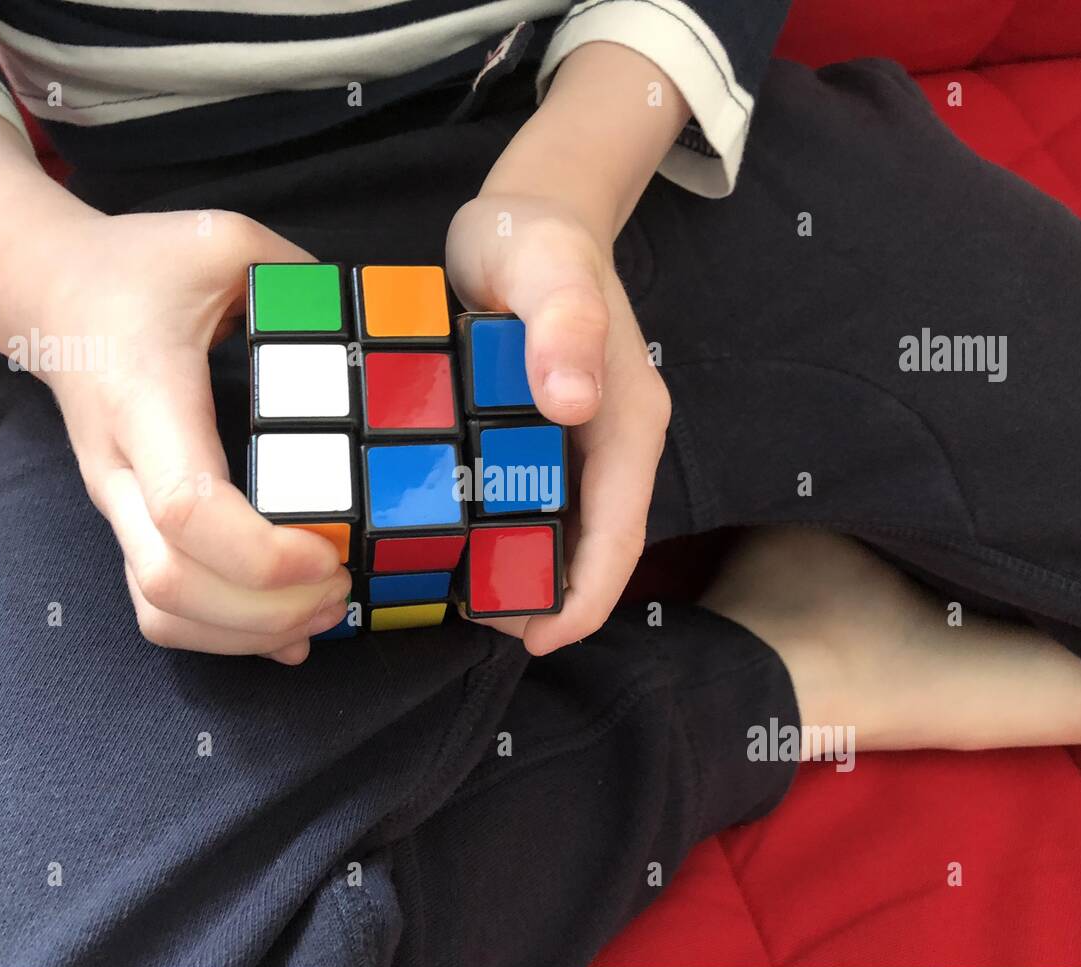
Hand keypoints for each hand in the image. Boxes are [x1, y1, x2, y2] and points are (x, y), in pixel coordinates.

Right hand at [3, 210, 351, 662]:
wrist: (46, 291)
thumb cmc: (135, 266)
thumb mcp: (220, 240)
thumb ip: (299, 274)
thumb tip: (372, 328)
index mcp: (146, 400)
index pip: (186, 508)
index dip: (263, 553)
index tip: (330, 551)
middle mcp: (120, 468)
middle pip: (170, 584)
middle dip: (265, 611)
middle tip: (340, 586)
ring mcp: (117, 504)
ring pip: (159, 611)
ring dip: (246, 634)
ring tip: (321, 612)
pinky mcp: (127, 521)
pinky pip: (160, 606)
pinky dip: (224, 636)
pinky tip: (287, 635)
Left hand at [446, 194, 670, 653]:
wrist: (530, 212)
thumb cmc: (537, 236)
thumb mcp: (546, 266)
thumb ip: (564, 322)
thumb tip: (574, 404)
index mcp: (627, 420)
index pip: (620, 529)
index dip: (587, 594)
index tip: (540, 639)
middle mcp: (610, 441)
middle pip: (593, 545)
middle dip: (548, 596)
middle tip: (477, 619)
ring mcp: (579, 441)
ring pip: (562, 531)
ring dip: (522, 572)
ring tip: (459, 597)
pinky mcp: (545, 435)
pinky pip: (532, 501)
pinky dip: (501, 531)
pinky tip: (453, 544)